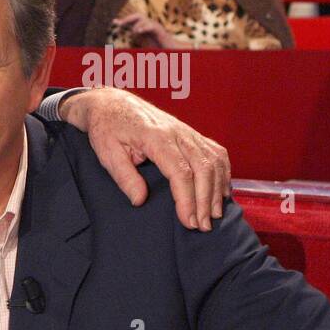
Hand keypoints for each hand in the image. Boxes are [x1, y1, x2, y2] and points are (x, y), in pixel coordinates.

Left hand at [59, 88, 231, 230]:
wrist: (112, 104)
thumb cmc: (107, 128)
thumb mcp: (106, 153)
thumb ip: (124, 176)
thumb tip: (139, 200)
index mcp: (156, 137)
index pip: (180, 172)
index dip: (187, 199)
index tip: (188, 221)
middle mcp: (178, 133)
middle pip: (204, 168)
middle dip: (206, 200)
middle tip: (202, 226)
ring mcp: (187, 132)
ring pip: (214, 160)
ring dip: (217, 189)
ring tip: (213, 215)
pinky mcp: (191, 134)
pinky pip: (216, 152)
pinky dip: (223, 173)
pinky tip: (221, 192)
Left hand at [113, 13, 180, 49]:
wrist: (172, 50)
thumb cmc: (158, 48)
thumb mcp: (143, 44)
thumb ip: (135, 39)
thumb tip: (127, 37)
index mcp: (145, 27)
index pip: (133, 20)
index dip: (123, 21)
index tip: (114, 22)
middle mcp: (149, 25)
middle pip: (138, 15)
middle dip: (128, 19)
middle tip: (119, 25)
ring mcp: (155, 27)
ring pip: (143, 20)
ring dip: (136, 26)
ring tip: (133, 35)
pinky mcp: (160, 31)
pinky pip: (151, 26)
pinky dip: (144, 28)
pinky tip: (138, 32)